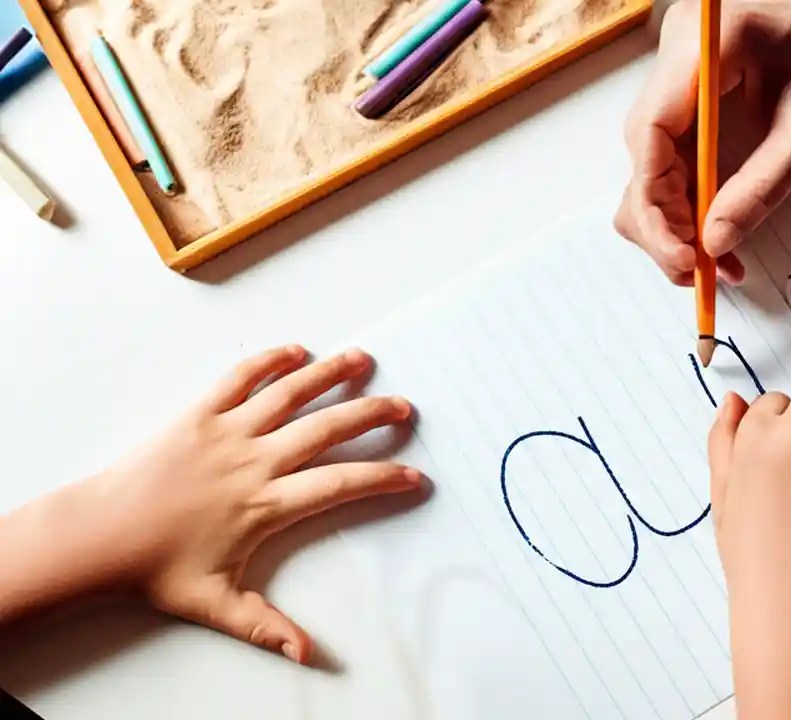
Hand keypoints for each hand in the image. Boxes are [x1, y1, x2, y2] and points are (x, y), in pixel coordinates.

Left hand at [56, 347, 420, 662]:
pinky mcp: (197, 415)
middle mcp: (254, 461)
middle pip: (326, 429)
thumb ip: (267, 627)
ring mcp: (226, 432)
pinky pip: (239, 379)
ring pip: (290, 394)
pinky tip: (295, 351)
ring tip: (363, 360)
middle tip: (404, 406)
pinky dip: (269, 361)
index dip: (382, 478)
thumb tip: (308, 657)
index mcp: (266, 505)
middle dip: (372, 415)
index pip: (340, 485)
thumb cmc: (155, 571)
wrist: (97, 537)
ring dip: (330, 374)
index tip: (413, 475)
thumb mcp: (217, 605)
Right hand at [615, 0, 790, 284]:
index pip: (649, 135)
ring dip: (672, 214)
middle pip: (642, 152)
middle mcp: (676, 50)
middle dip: (663, 221)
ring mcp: (677, 65)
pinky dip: (686, 192)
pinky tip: (710, 227)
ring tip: (711, 259)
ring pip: (649, 156)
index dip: (657, 205)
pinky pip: (670, 145)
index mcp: (703, 47)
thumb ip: (761, 186)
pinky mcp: (687, 81)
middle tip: (698, 271)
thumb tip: (715, 243)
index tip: (685, 253)